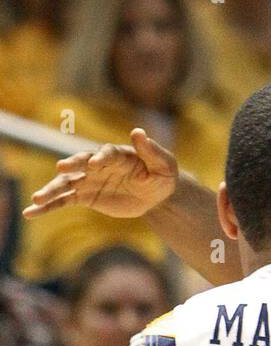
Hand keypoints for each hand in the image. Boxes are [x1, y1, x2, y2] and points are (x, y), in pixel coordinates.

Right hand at [23, 128, 177, 221]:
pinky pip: (64, 200)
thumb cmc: (162, 176)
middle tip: (61, 169)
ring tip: (36, 200)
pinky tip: (31, 213)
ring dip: (51, 191)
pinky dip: (48, 206)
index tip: (95, 164)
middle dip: (72, 166)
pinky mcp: (85, 196)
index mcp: (117, 154)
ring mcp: (88, 180)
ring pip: (66, 184)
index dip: (101, 158)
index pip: (107, 153)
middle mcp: (98, 164)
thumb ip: (152, 151)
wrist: (155, 194)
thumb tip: (139, 132)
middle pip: (81, 164)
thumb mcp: (164, 165)